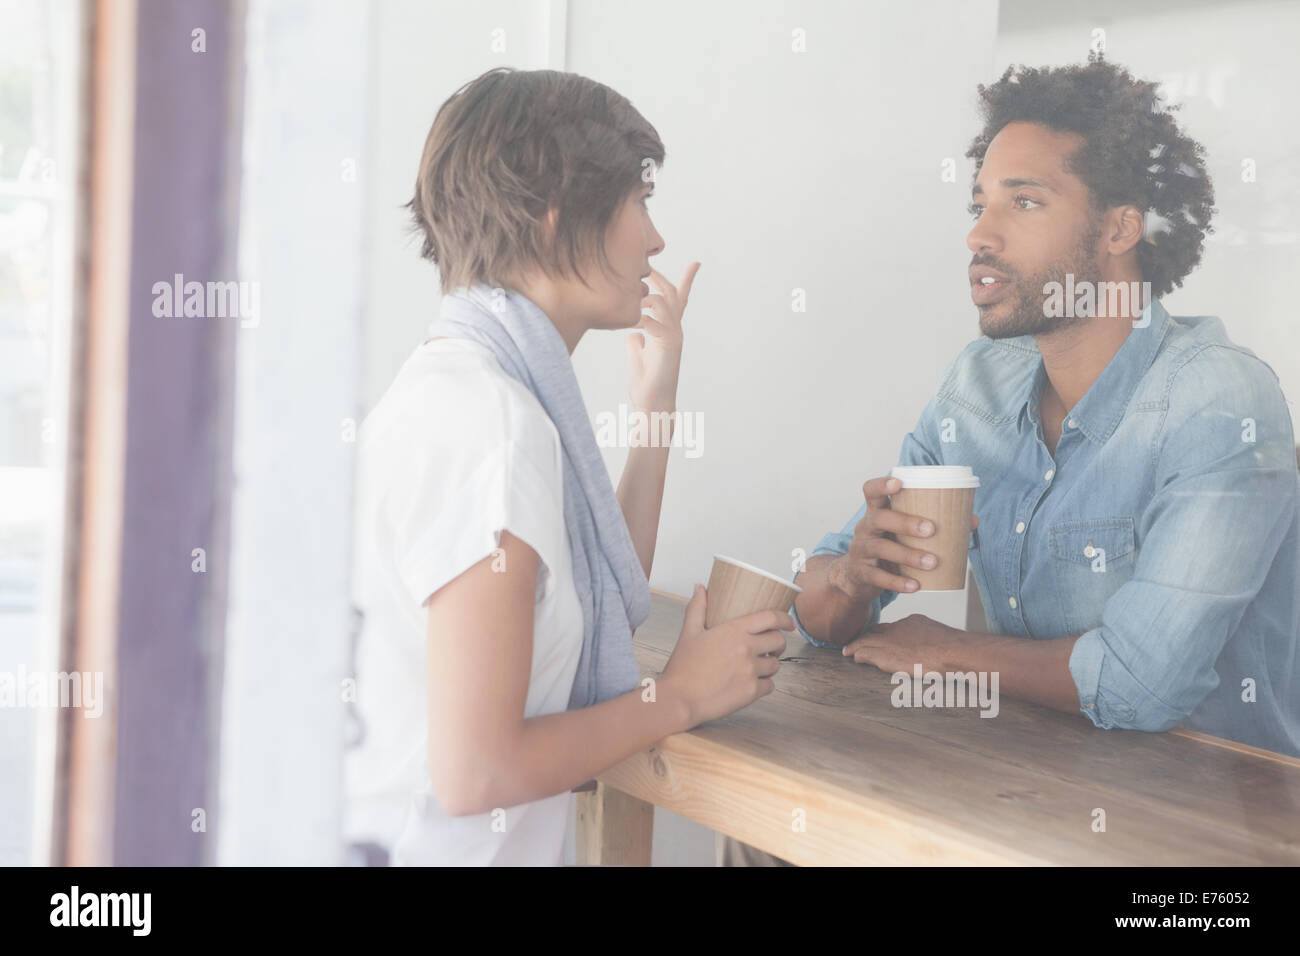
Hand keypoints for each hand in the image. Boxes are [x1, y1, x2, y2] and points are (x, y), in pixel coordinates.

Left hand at [627, 262, 700, 414]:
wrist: (653, 406)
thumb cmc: (646, 385)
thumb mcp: (638, 357)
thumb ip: (637, 343)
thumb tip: (633, 334)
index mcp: (669, 331)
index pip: (680, 301)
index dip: (687, 281)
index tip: (696, 263)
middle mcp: (675, 330)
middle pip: (671, 294)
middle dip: (660, 276)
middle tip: (646, 263)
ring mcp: (674, 337)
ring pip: (664, 303)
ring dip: (644, 294)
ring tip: (628, 294)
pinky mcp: (668, 345)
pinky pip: (653, 321)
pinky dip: (640, 316)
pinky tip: (629, 319)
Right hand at [660, 583, 790, 729]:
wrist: (679, 699)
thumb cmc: (683, 667)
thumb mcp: (689, 632)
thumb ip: (697, 608)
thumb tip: (700, 588)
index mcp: (733, 631)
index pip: (771, 617)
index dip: (785, 619)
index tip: (789, 622)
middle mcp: (746, 649)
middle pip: (779, 641)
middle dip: (778, 644)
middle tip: (771, 647)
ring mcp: (751, 671)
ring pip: (776, 665)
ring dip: (770, 665)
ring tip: (758, 666)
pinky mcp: (751, 692)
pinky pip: (770, 686)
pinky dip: (764, 685)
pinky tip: (752, 683)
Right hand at [828, 476, 979, 600]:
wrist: (856, 577)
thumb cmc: (887, 547)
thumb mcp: (901, 533)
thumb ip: (931, 523)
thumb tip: (971, 521)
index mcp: (876, 512)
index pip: (871, 491)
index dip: (882, 484)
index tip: (899, 483)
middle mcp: (865, 527)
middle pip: (879, 518)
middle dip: (905, 522)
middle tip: (931, 529)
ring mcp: (861, 550)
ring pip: (881, 548)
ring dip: (909, 555)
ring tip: (932, 562)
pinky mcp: (862, 573)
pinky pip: (879, 577)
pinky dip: (898, 582)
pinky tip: (915, 585)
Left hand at [840, 613, 964, 673]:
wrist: (952, 651)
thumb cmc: (954, 648)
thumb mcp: (941, 636)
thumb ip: (930, 637)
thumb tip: (933, 646)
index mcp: (911, 622)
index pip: (890, 626)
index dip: (881, 632)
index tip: (875, 636)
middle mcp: (897, 629)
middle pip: (875, 631)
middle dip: (866, 637)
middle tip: (856, 643)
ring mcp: (890, 641)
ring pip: (866, 641)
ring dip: (856, 646)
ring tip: (847, 651)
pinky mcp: (885, 655)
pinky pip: (865, 653)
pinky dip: (858, 654)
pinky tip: (853, 657)